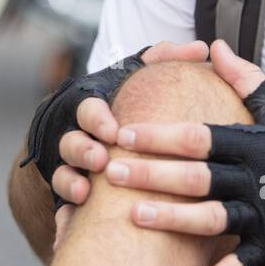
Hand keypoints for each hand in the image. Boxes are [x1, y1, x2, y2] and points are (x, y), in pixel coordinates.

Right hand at [19, 40, 209, 209]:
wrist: (133, 158)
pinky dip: (65, 210)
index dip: (97, 120)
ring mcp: (78, 167)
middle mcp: (85, 136)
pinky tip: (72, 218)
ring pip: (63, 171)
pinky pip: (61, 203)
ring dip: (72, 179)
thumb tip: (202, 47)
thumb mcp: (153, 83)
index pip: (90, 109)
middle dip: (83, 149)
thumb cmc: (147, 111)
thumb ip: (171, 61)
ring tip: (85, 192)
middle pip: (72, 140)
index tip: (114, 131)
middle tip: (101, 160)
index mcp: (102, 111)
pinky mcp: (77, 194)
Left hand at [108, 40, 264, 265]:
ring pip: (210, 219)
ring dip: (171, 220)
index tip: (124, 133)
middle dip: (151, 174)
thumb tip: (214, 46)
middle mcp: (256, 179)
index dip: (159, 135)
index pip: (198, 137)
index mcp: (253, 144)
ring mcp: (263, 216)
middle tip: (112, 173)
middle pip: (196, 177)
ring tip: (134, 217)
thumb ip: (244, 79)